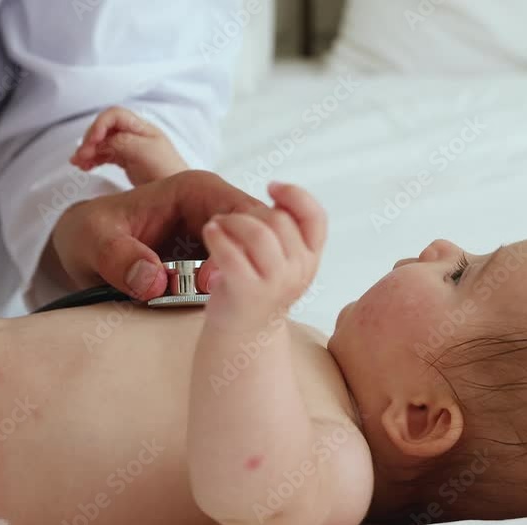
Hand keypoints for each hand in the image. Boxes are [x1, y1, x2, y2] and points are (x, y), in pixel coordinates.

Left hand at [48, 170, 264, 300]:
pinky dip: (230, 295)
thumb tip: (155, 282)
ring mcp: (223, 236)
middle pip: (262, 238)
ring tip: (200, 306)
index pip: (243, 212)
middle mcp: (218, 208)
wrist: (85, 248)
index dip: (237, 247)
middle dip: (241, 270)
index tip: (208, 284)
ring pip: (257, 261)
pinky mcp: (220, 261)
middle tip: (206, 300)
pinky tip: (208, 310)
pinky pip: (242, 276)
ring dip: (236, 287)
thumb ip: (119, 259)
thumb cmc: (90, 233)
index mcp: (196, 189)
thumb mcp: (91, 240)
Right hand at [70, 106, 187, 184]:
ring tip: (78, 163)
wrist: (179, 197)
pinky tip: (84, 167)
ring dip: (88, 150)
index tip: (92, 141)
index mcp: (143, 129)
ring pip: (102, 142)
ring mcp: (131, 148)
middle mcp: (136, 135)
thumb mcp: (145, 154)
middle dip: (90, 139)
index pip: (114, 115)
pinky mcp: (127, 161)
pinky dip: (92, 159)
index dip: (99, 125)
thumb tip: (103, 140)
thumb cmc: (168, 173)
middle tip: (81, 156)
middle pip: (105, 128)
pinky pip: (104, 154)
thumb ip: (123, 142)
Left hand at [200, 182, 326, 330]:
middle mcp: (299, 271)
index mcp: (311, 259)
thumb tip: (277, 197)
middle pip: (280, 220)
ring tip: (217, 224)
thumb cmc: (259, 290)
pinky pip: (232, 253)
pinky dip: (217, 237)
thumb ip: (287, 234)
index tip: (272, 187)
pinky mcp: (247, 292)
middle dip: (250, 211)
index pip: (316, 217)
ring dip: (232, 221)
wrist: (245, 336)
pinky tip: (210, 233)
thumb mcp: (285, 263)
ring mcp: (276, 283)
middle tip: (229, 216)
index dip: (296, 195)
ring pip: (258, 233)